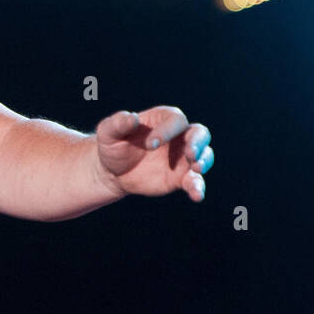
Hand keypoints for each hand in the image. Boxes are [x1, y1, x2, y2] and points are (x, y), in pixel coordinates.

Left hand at [94, 106, 213, 201]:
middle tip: (190, 153)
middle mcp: (179, 136)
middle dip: (198, 142)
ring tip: (196, 168)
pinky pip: (194, 181)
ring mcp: (182, 158)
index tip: (149, 145)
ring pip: (204, 156)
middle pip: (200, 133)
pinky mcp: (181, 178)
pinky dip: (198, 187)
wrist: (113, 170)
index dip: (167, 131)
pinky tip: (196, 195)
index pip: (175, 120)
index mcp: (163, 119)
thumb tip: (131, 118)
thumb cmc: (113, 144)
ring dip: (204, 161)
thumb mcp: (108, 132)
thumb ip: (118, 123)